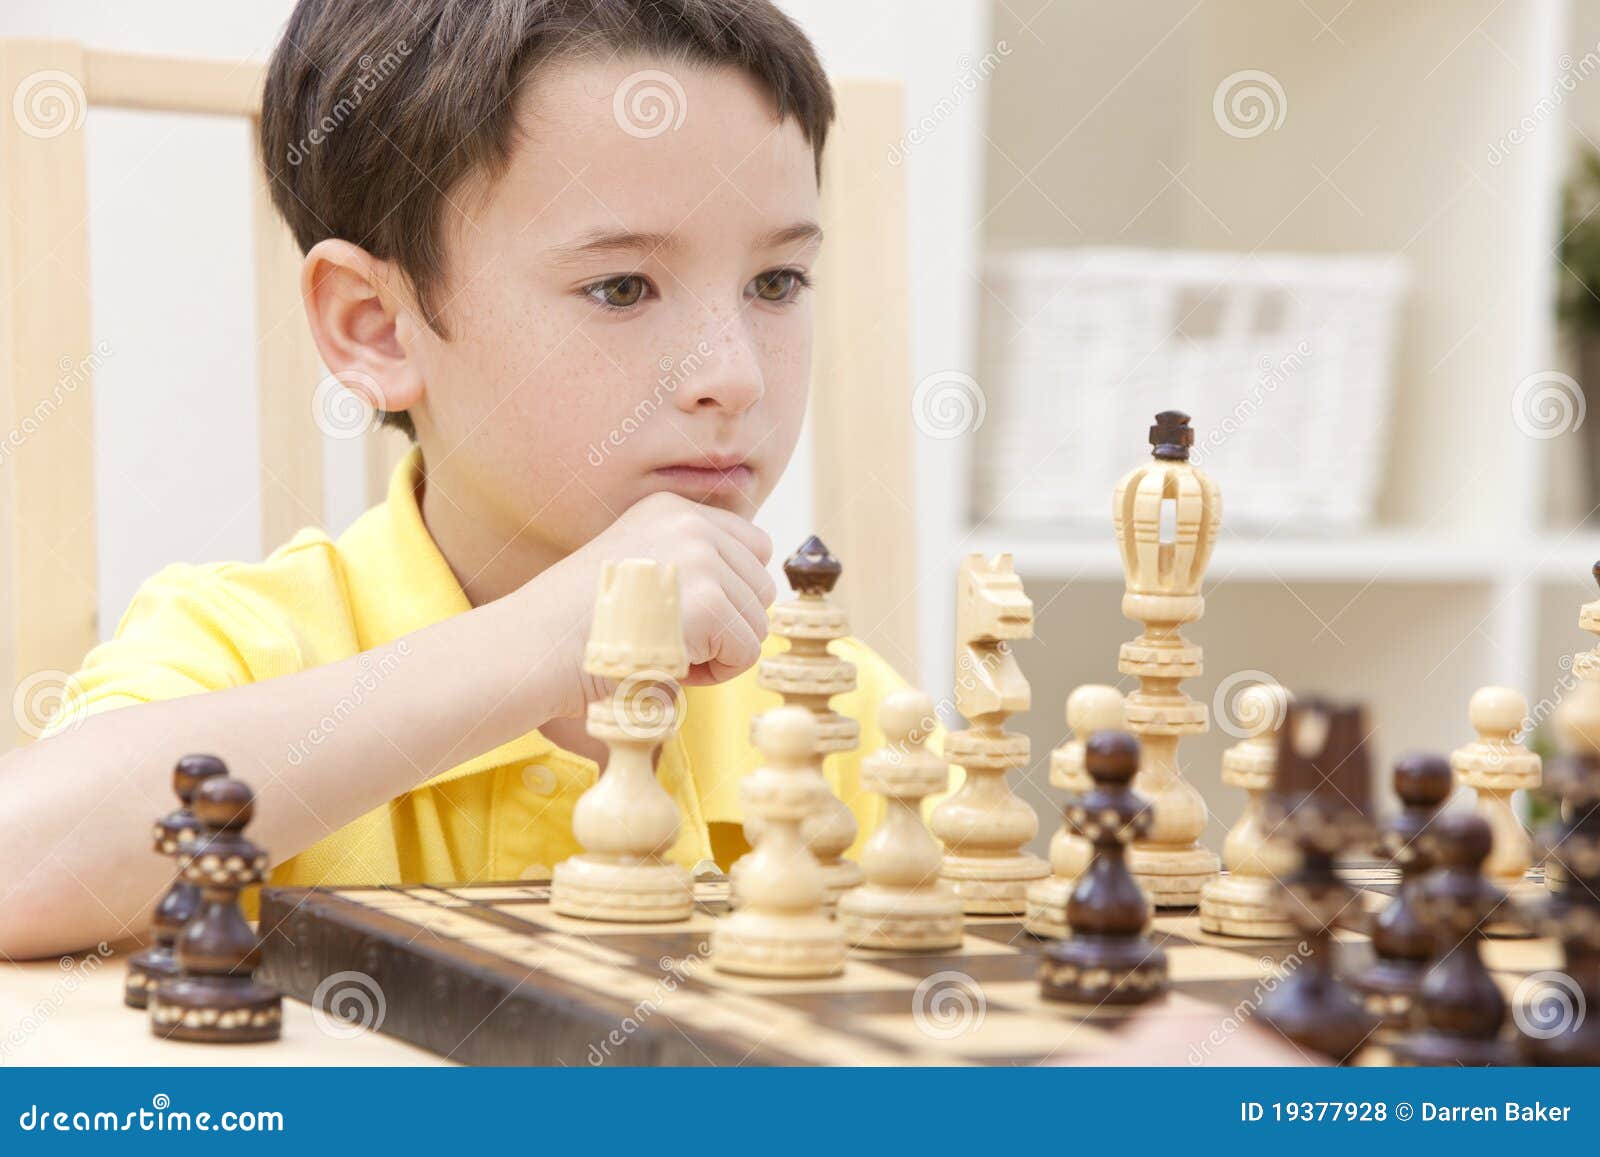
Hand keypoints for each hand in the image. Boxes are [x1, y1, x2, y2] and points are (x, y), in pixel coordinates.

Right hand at [521, 492, 775, 718]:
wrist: (533, 648)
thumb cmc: (576, 626)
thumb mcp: (635, 567)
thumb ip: (689, 565)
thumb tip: (757, 591)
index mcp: (672, 509)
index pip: (752, 547)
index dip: (729, 593)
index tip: (684, 615)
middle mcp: (691, 523)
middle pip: (761, 586)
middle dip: (727, 625)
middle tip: (671, 641)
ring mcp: (702, 560)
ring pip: (757, 623)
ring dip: (720, 651)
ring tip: (664, 651)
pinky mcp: (709, 604)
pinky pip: (746, 652)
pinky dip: (715, 673)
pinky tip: (669, 665)